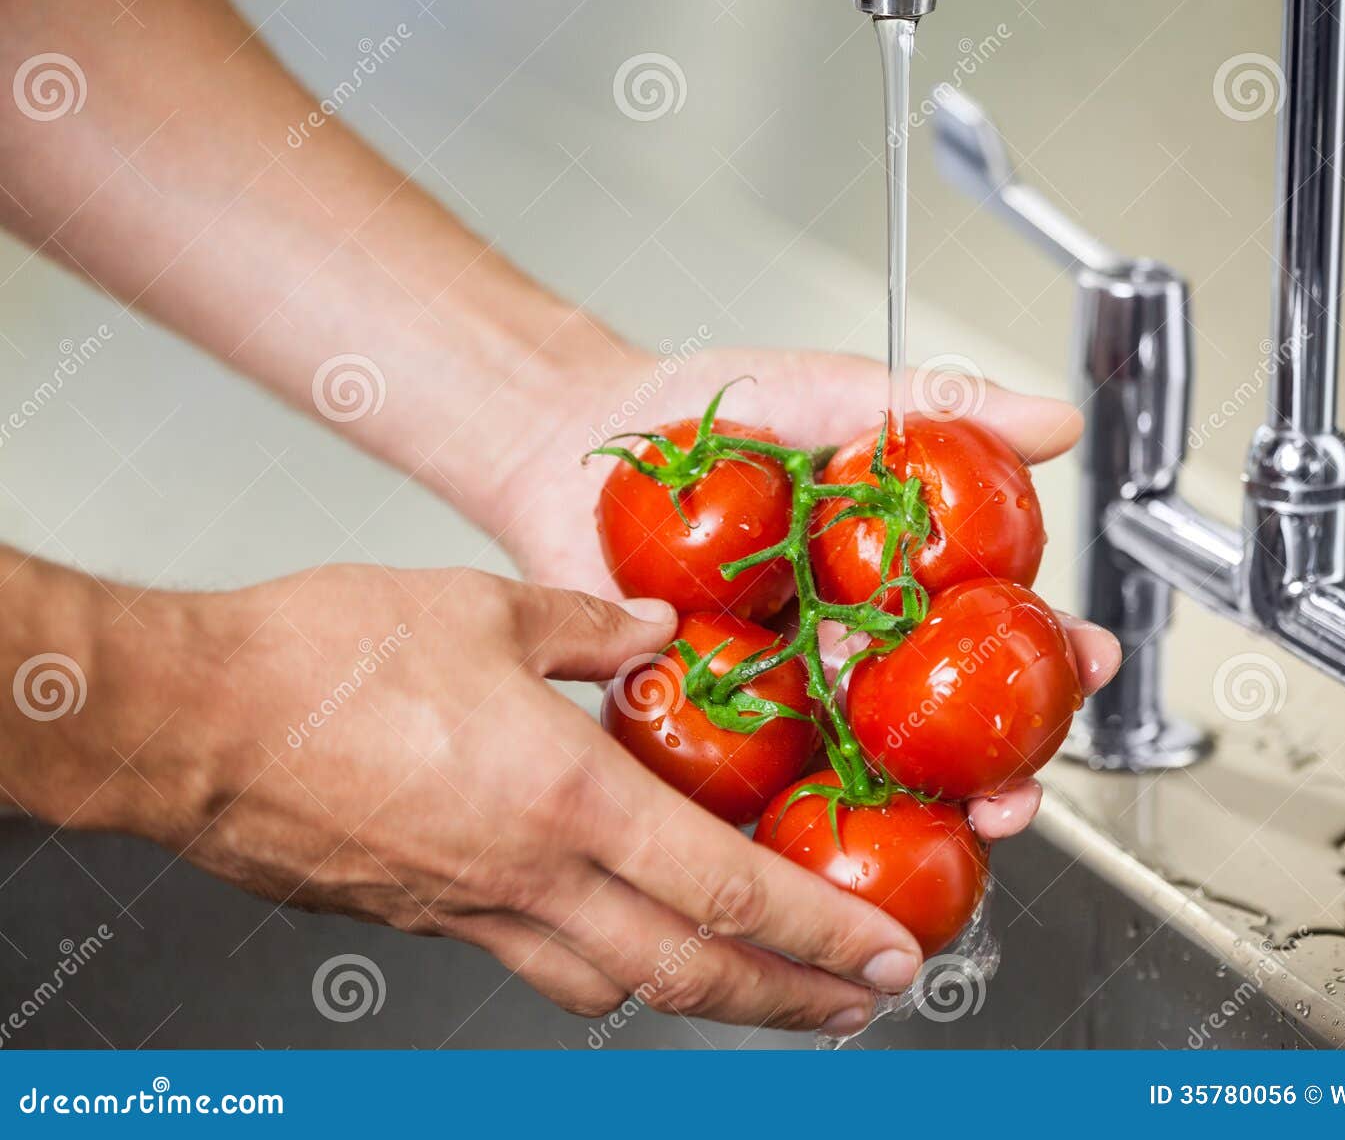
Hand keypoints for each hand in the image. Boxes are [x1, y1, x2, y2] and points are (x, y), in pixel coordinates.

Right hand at [54, 564, 932, 1033]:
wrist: (189, 722)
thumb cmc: (318, 661)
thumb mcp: (484, 610)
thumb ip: (588, 625)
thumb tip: (651, 631)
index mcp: (566, 801)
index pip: (728, 890)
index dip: (820, 933)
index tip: (883, 956)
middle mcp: (531, 881)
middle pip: (690, 973)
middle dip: (789, 1000)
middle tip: (856, 1008)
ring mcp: (474, 915)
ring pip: (616, 986)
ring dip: (699, 994)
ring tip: (754, 987)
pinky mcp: (424, 921)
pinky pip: (537, 962)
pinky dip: (601, 962)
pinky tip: (613, 939)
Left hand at [483, 342, 1120, 837]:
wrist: (579, 437)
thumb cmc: (707, 415)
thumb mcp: (830, 395)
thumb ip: (937, 407)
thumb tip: (1053, 420)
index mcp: (888, 586)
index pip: (991, 632)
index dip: (1052, 656)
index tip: (1090, 661)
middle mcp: (843, 653)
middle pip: (941, 733)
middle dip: (997, 778)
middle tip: (1018, 794)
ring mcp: (776, 698)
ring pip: (859, 781)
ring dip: (907, 825)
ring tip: (940, 837)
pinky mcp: (698, 731)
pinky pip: (745, 795)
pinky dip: (781, 834)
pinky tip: (816, 858)